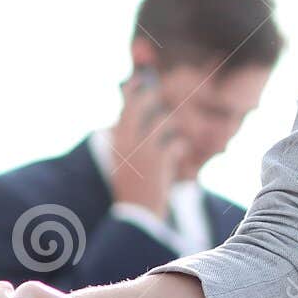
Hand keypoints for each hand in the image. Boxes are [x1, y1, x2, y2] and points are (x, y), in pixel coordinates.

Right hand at [108, 70, 182, 214]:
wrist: (136, 216)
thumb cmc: (131, 189)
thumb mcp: (122, 162)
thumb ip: (124, 140)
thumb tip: (123, 123)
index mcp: (116, 141)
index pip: (124, 107)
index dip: (134, 90)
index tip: (142, 81)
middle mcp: (127, 142)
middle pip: (142, 105)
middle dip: (155, 100)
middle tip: (165, 102)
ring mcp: (143, 151)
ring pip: (163, 122)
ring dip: (172, 127)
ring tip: (174, 137)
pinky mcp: (158, 162)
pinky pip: (176, 144)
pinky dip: (180, 148)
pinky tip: (179, 153)